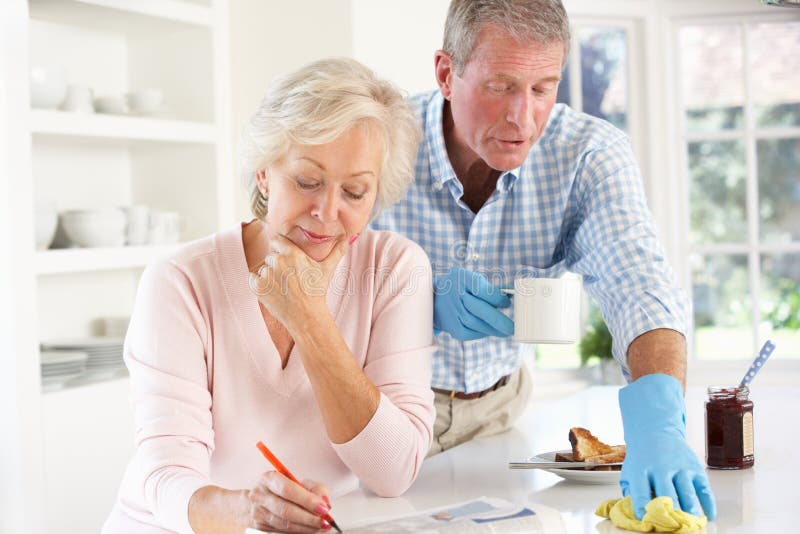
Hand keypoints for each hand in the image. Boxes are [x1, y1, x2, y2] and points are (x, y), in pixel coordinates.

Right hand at [247, 472, 332, 532]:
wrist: (257, 502)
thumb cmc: (281, 490)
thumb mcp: (299, 483)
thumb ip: (315, 489)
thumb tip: (324, 502)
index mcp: (269, 479)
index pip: (288, 490)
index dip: (307, 500)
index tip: (323, 508)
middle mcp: (260, 495)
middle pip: (286, 510)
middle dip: (309, 517)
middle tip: (324, 521)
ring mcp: (258, 513)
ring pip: (285, 524)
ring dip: (306, 527)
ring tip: (320, 527)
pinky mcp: (260, 527)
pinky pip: (282, 531)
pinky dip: (299, 532)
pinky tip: (309, 530)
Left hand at [249, 234, 349, 330]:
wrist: (306, 316)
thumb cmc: (317, 292)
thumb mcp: (328, 269)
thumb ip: (337, 251)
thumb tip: (349, 238)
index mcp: (293, 253)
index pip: (278, 241)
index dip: (281, 250)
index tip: (287, 261)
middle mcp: (278, 261)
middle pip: (271, 256)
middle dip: (277, 266)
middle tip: (289, 280)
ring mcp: (267, 274)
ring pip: (263, 269)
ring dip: (269, 277)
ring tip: (283, 288)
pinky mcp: (258, 286)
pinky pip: (252, 278)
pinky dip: (259, 285)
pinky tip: (272, 292)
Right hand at [433, 266, 512, 340]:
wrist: (435, 297)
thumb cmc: (462, 287)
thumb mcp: (472, 279)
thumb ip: (491, 287)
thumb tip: (512, 297)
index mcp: (462, 278)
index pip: (482, 290)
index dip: (497, 298)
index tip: (507, 303)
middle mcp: (455, 294)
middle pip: (478, 310)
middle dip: (498, 320)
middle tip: (512, 327)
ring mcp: (451, 311)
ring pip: (475, 324)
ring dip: (493, 330)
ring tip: (505, 331)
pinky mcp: (451, 326)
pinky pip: (469, 333)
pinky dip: (482, 333)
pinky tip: (489, 331)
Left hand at [618, 373, 716, 519]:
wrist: (656, 432)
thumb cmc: (642, 459)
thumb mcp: (629, 472)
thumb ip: (631, 493)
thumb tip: (638, 516)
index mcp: (641, 469)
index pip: (641, 493)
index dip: (643, 509)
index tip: (646, 520)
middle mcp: (661, 467)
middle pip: (668, 495)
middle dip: (671, 514)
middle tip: (673, 526)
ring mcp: (680, 467)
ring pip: (688, 494)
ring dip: (690, 511)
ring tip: (690, 523)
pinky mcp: (695, 468)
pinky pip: (705, 489)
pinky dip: (708, 504)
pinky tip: (708, 515)